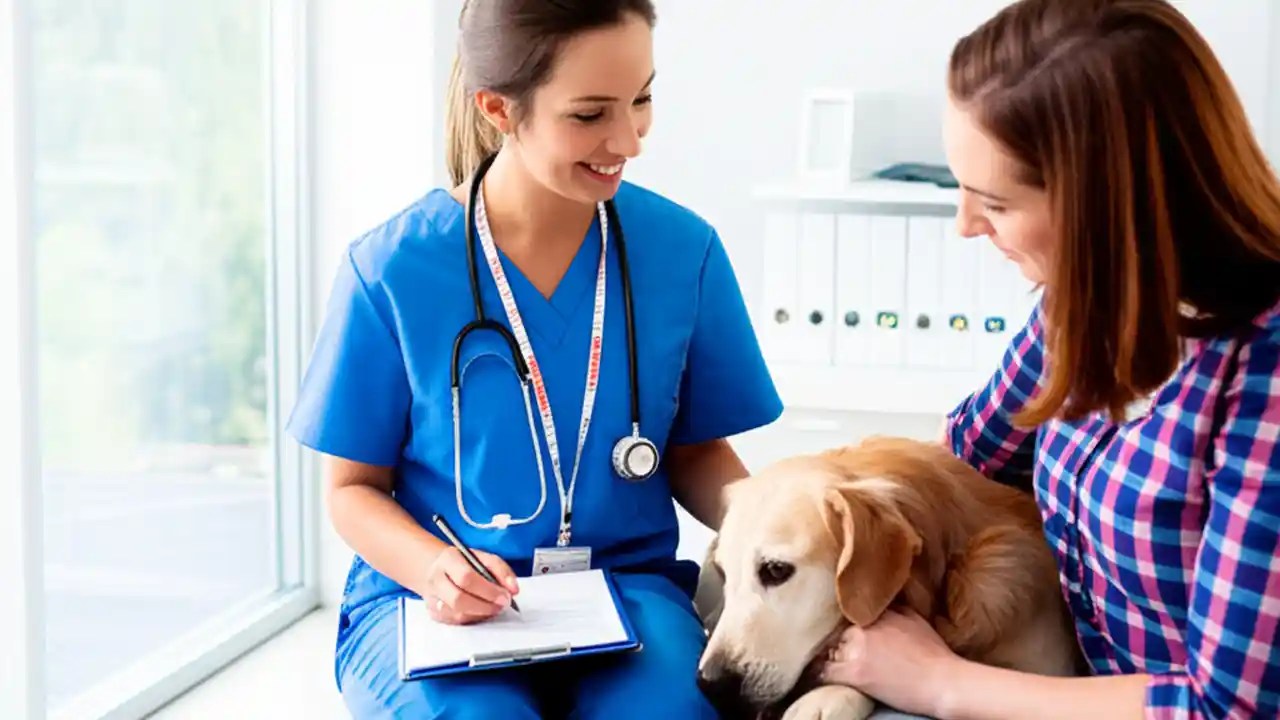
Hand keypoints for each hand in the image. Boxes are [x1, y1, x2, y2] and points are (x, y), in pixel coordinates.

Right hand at [422, 547, 519, 624]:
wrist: (434, 568)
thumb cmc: (463, 563)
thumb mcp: (483, 557)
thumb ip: (501, 570)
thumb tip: (513, 589)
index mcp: (448, 559)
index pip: (466, 578)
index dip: (488, 590)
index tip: (505, 596)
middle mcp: (436, 579)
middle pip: (459, 600)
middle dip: (486, 606)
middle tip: (502, 605)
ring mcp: (432, 598)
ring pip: (457, 614)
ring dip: (481, 614)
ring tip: (493, 607)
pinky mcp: (434, 613)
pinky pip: (456, 622)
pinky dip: (473, 618)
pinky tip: (481, 611)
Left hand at [818, 609, 962, 717]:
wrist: (944, 682)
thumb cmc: (934, 653)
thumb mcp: (914, 618)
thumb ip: (892, 608)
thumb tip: (878, 602)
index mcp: (875, 613)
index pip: (845, 612)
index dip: (838, 622)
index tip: (832, 627)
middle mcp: (863, 627)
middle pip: (833, 630)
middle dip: (831, 639)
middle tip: (825, 647)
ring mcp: (857, 650)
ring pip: (827, 650)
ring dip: (824, 656)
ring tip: (819, 660)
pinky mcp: (856, 673)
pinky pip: (825, 672)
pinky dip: (818, 673)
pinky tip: (815, 675)